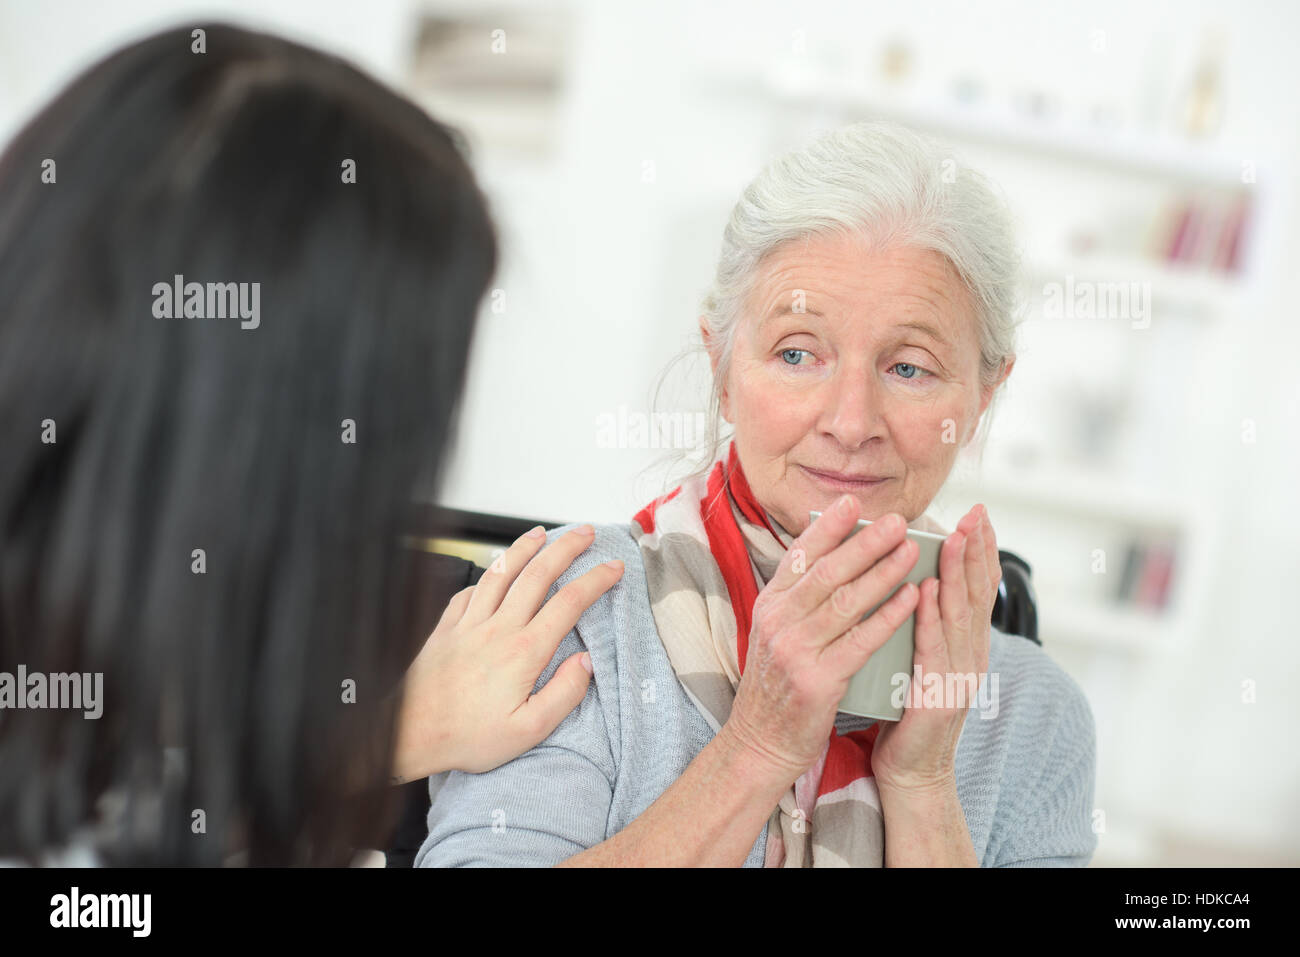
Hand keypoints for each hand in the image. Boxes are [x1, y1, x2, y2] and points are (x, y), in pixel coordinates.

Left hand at [390, 524, 623, 780]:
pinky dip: (485, 576)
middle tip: (585, 533)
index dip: (595, 580)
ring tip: (541, 533)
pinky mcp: (446, 629)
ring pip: (501, 573)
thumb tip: (587, 663)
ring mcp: (469, 624)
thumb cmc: (467, 737)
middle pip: (537, 575)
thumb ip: (564, 694)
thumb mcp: (529, 730)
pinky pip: (469, 591)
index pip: (569, 603)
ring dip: (524, 548)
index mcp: (523, 652)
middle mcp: (498, 629)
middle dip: (566, 548)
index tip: (613, 567)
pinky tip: (492, 573)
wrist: (408, 734)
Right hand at [721, 495, 923, 784]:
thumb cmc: (779, 684)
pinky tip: (911, 599)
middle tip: (898, 520)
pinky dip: (889, 616)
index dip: (828, 527)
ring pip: (846, 601)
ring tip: (912, 551)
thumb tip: (832, 557)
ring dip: (883, 572)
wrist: (761, 742)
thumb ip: (798, 598)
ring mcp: (796, 650)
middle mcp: (779, 621)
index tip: (853, 502)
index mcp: (770, 605)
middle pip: (827, 572)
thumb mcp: (776, 633)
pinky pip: (861, 640)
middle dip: (865, 542)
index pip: (800, 555)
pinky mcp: (818, 680)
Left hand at [871, 505, 998, 792]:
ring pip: (960, 616)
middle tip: (975, 515)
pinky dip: (930, 617)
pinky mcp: (936, 698)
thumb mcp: (923, 661)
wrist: (910, 774)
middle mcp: (970, 658)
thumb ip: (927, 626)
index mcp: (967, 647)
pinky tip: (926, 590)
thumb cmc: (906, 712)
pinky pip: (932, 649)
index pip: (979, 591)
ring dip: (957, 575)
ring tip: (954, 538)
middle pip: (978, 596)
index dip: (982, 552)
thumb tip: (919, 579)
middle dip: (977, 552)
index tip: (978, 516)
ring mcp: (957, 679)